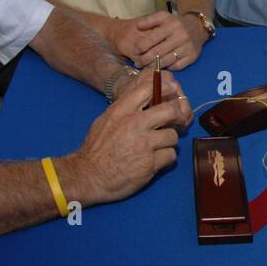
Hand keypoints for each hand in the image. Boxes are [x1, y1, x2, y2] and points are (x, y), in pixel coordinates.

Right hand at [68, 69, 190, 205]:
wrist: (89, 177)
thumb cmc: (96, 149)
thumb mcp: (105, 120)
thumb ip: (125, 109)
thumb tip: (144, 100)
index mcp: (122, 111)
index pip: (148, 89)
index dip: (165, 88)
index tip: (171, 90)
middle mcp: (135, 124)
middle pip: (170, 111)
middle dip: (177, 115)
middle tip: (176, 121)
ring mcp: (144, 144)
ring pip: (173, 136)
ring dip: (169, 142)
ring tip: (159, 146)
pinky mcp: (150, 164)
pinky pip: (170, 155)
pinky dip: (166, 158)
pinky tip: (156, 160)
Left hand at [133, 10, 206, 69]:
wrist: (198, 27)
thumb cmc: (176, 23)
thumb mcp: (163, 16)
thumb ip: (150, 20)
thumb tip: (137, 26)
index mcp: (172, 25)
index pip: (153, 38)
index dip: (142, 47)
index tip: (135, 52)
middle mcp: (181, 37)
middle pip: (159, 52)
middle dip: (145, 59)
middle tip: (138, 63)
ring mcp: (187, 48)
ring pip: (167, 61)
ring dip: (154, 66)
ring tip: (145, 67)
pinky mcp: (192, 57)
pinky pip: (177, 66)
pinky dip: (168, 68)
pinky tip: (160, 67)